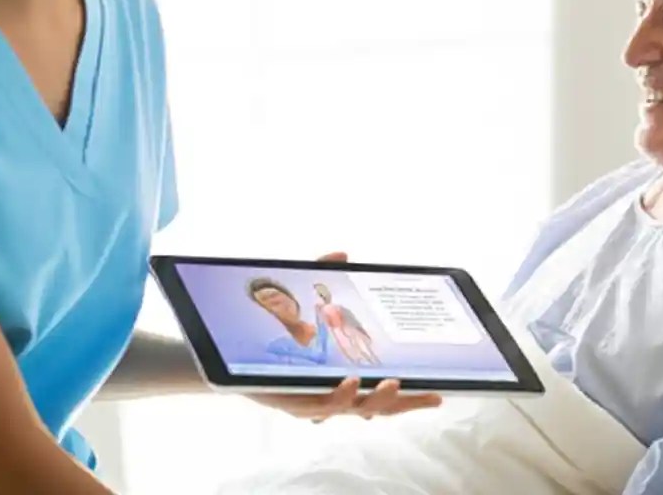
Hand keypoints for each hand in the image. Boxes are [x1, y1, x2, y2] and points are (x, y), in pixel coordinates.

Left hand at [247, 250, 442, 421]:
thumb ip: (322, 276)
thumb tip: (342, 253)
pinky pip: (319, 405)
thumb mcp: (301, 297)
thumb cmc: (268, 328)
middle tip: (431, 394)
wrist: (223, 349)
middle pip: (376, 407)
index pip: (381, 391)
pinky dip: (339, 396)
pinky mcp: (290, 401)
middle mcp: (331, 393)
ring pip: (353, 410)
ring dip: (376, 399)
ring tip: (391, 384)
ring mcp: (312, 400)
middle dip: (405, 404)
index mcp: (342, 376)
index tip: (439, 393)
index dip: (411, 397)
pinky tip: (349, 382)